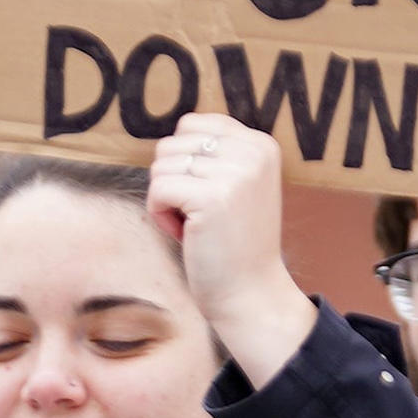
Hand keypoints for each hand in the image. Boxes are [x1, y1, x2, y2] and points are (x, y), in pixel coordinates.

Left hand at [145, 115, 317, 390]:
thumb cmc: (233, 244)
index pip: (192, 124)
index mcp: (260, 143)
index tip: (207, 196)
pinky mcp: (212, 197)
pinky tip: (186, 235)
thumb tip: (172, 134)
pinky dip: (160, 215)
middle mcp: (252, 151)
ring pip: (161, 166)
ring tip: (195, 226)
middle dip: (172, 182)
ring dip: (166, 200)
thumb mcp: (237, 186)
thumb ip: (215, 154)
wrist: (250, 293)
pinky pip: (157, 189)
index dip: (183, 163)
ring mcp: (235, 173)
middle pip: (171, 144)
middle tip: (199, 216)